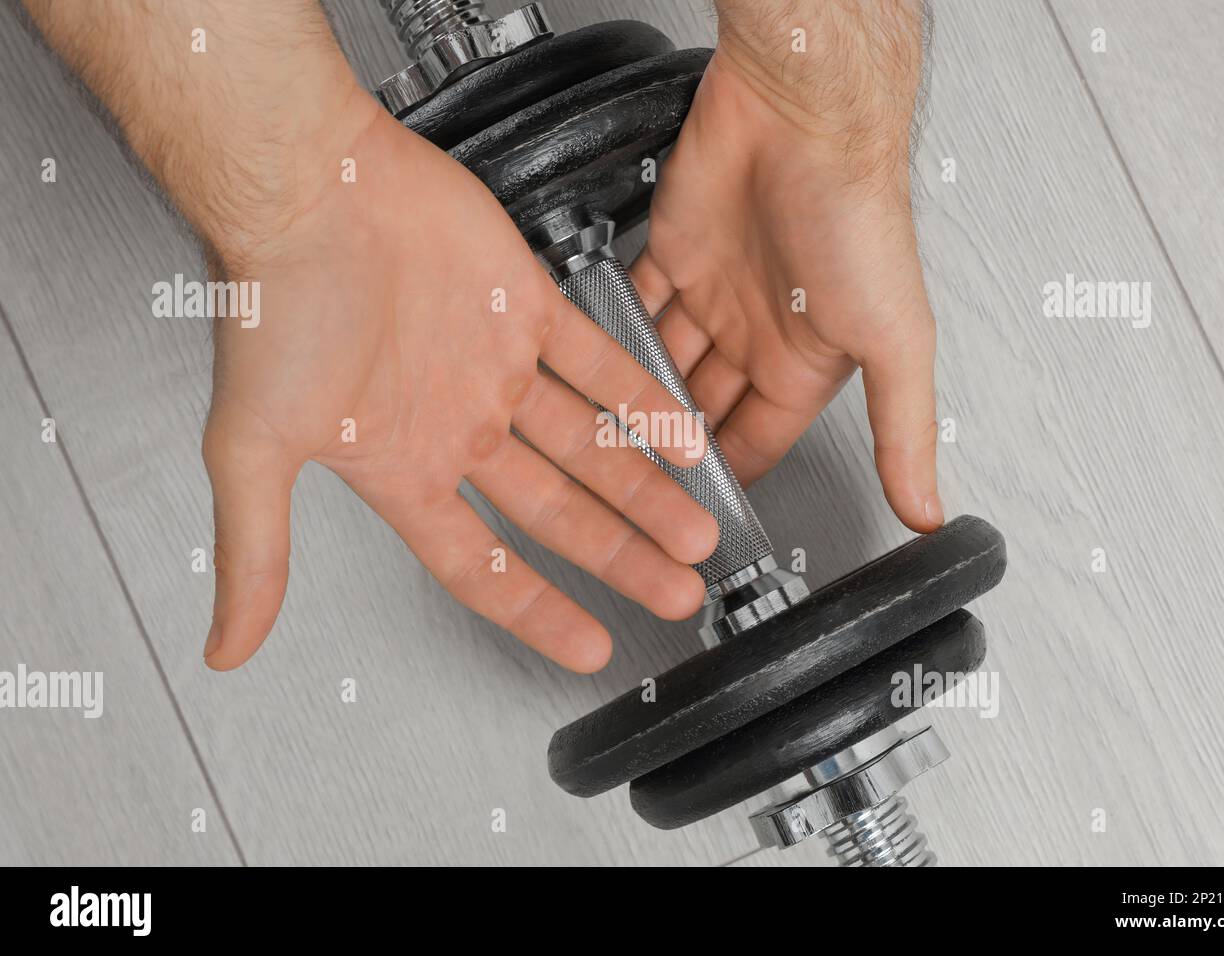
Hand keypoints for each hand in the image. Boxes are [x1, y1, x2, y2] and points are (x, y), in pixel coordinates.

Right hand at [201, 98, 718, 672]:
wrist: (308, 189)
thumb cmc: (275, 304)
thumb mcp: (254, 449)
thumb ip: (257, 551)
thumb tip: (230, 644)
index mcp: (401, 466)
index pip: (480, 564)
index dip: (537, 610)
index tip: (589, 647)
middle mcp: (457, 423)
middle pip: (557, 511)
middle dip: (621, 555)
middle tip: (677, 593)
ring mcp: (496, 367)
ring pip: (590, 444)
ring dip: (645, 489)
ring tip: (697, 531)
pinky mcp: (526, 305)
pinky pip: (602, 363)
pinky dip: (645, 400)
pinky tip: (685, 436)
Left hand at [632, 0, 941, 531]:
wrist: (804, 120)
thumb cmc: (858, 216)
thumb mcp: (895, 341)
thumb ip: (904, 429)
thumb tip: (928, 509)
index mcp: (806, 364)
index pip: (758, 440)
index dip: (729, 476)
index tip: (695, 513)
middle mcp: (757, 332)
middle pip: (701, 407)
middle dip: (671, 441)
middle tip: (632, 475)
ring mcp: (712, 293)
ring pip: (663, 362)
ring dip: (637, 394)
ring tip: (601, 430)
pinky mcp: (671, 253)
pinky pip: (634, 304)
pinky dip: (615, 331)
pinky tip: (593, 361)